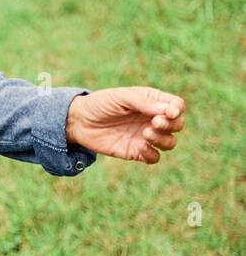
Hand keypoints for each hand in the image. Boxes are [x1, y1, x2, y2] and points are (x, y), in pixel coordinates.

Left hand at [64, 87, 186, 162]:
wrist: (79, 121)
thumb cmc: (100, 104)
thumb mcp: (120, 97)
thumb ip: (143, 102)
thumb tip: (168, 111)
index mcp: (151, 102)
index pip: (176, 105)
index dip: (177, 110)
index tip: (168, 113)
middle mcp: (152, 119)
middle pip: (178, 124)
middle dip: (172, 125)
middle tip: (155, 123)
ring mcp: (145, 136)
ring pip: (170, 142)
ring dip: (163, 140)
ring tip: (145, 133)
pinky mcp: (136, 151)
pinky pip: (154, 157)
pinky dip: (151, 154)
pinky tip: (139, 147)